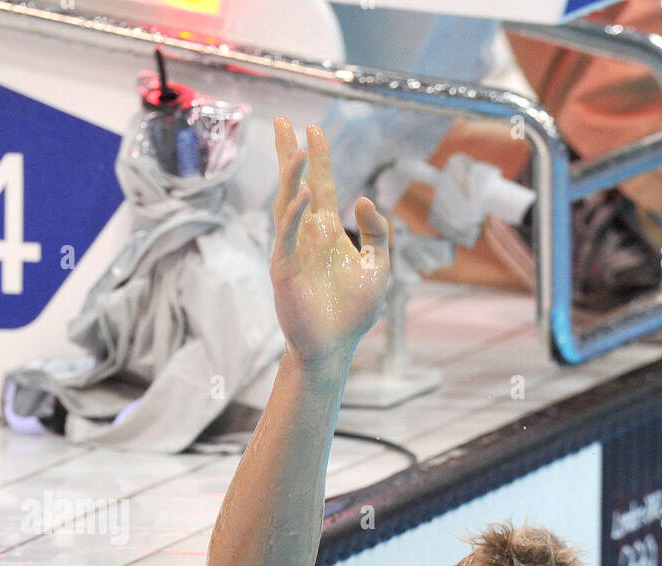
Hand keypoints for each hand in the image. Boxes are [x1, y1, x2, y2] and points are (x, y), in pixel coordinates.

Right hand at [270, 117, 389, 365]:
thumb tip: (362, 198)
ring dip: (291, 177)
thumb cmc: (352, 312)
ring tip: (295, 149)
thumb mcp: (377, 267)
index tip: (313, 130)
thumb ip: (378, 233)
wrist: (334, 347)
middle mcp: (307, 235)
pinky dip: (293, 215)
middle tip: (283, 122)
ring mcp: (293, 250)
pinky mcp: (285, 269)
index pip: (320, 186)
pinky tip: (301, 196)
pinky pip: (287, 236)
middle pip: (295, 186)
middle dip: (290, 155)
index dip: (318, 159)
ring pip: (287, 204)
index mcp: (328, 233)